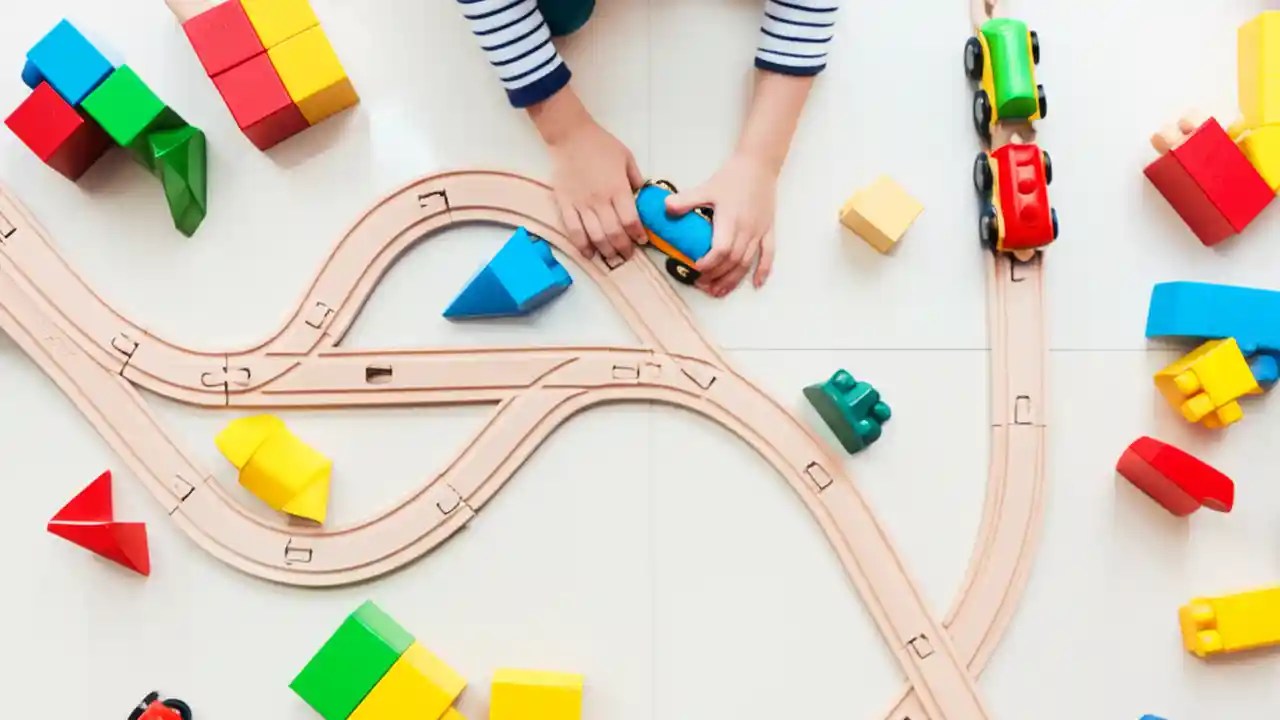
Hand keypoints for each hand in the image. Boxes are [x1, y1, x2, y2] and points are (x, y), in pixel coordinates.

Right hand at [528, 89, 645, 263]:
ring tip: (612, 257)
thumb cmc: (601, 145)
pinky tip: (589, 254)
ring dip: (606, 251)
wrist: (570, 136)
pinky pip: (573, 231)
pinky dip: (582, 246)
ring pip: (595, 236)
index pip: (631, 220)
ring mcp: (581, 204)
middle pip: (614, 233)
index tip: (641, 241)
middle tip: (628, 254)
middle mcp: (600, 200)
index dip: (637, 235)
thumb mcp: (627, 158)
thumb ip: (636, 180)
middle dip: (623, 248)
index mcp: (618, 188)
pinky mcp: (565, 205)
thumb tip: (642, 198)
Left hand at [665, 151, 777, 296]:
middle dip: (716, 276)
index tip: (696, 269)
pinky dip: (763, 271)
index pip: (721, 250)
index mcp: (730, 220)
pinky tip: (757, 284)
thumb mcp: (707, 187)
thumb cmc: (732, 176)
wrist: (759, 164)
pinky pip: (768, 254)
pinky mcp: (768, 230)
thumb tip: (665, 208)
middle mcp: (746, 230)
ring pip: (747, 262)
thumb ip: (686, 200)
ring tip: (719, 291)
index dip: (709, 263)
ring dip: (733, 280)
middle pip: (733, 261)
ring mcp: (758, 232)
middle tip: (701, 284)